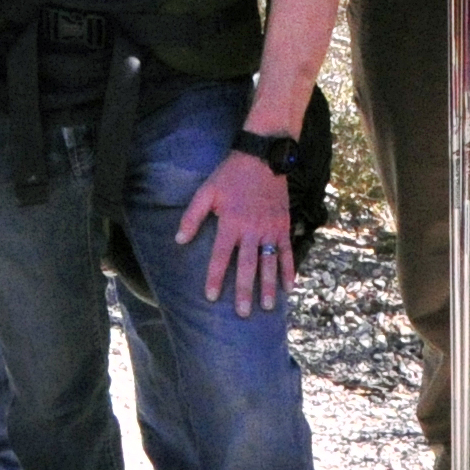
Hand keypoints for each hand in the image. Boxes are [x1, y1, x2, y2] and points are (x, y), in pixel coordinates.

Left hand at [176, 149, 293, 313]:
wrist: (263, 157)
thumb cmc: (231, 175)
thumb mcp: (206, 191)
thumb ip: (192, 217)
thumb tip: (179, 240)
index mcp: (230, 223)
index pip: (220, 257)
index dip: (214, 277)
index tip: (211, 297)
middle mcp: (251, 229)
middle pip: (247, 266)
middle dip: (244, 291)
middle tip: (242, 313)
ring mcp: (270, 229)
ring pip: (269, 262)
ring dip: (269, 286)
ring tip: (268, 306)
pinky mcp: (283, 226)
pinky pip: (286, 251)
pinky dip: (288, 269)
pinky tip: (289, 287)